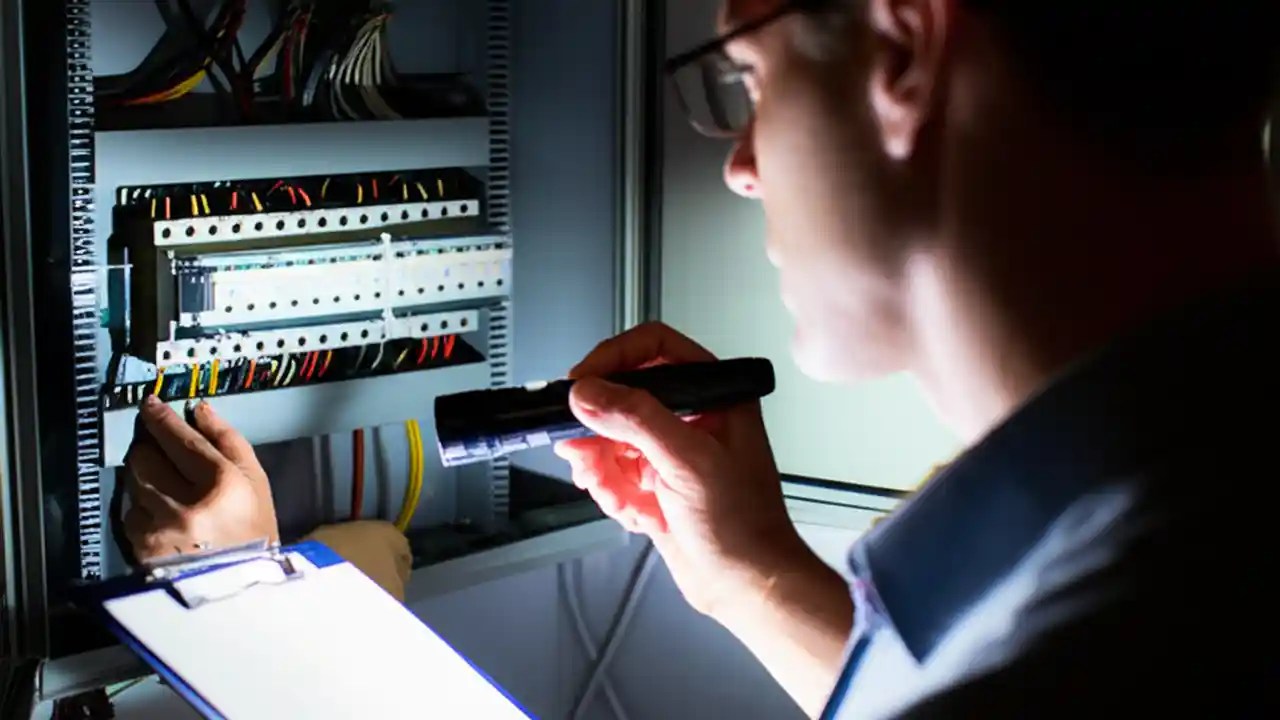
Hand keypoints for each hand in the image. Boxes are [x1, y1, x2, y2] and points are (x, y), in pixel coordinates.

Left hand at [124, 396, 278, 561]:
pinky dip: (142, 509)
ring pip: (134, 482)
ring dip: (143, 476)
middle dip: (148, 448)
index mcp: (224, 483)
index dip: (161, 418)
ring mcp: (161, 527)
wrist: (239, 588)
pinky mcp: (142, 547)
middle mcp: (188, 503)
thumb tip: (199, 410)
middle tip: (157, 446)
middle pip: (146, 456)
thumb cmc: (253, 532)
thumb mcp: (256, 483)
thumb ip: (229, 441)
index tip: (150, 405)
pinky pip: (130, 513)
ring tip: (164, 485)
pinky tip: (162, 517)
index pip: (181, 439)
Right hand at [555, 322, 808, 618]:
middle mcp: (692, 416)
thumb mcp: (689, 462)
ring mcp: (670, 450)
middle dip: (598, 427)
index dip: (613, 359)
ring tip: (607, 487)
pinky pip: (612, 472)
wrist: (747, 587)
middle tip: (580, 447)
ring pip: (610, 437)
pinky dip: (610, 490)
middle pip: (622, 395)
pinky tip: (628, 510)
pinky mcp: (654, 483)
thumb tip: (590, 392)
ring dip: (600, 465)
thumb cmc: (744, 526)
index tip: (582, 382)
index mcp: (714, 394)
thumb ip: (638, 419)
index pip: (654, 349)